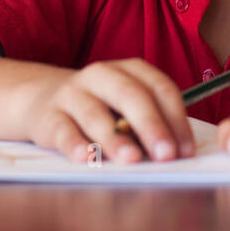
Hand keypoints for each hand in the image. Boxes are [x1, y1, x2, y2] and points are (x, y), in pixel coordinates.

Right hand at [21, 59, 195, 163]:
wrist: (43, 99)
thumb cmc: (100, 108)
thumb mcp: (127, 107)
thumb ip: (150, 124)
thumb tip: (177, 155)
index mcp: (130, 70)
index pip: (160, 88)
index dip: (176, 119)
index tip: (186, 151)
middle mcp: (102, 75)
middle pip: (130, 95)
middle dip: (151, 125)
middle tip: (166, 155)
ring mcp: (72, 93)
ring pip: (95, 113)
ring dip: (115, 138)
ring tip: (131, 160)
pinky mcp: (48, 116)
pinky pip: (62, 130)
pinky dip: (74, 144)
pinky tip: (86, 159)